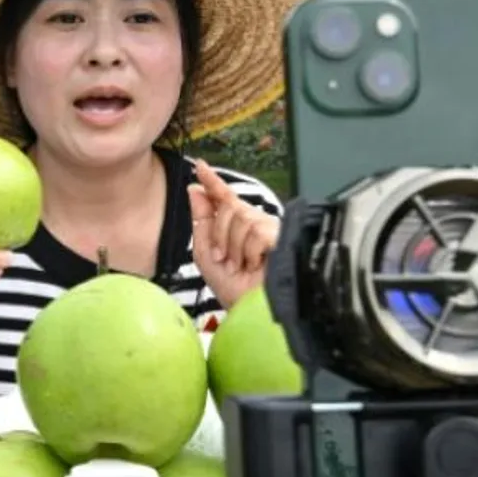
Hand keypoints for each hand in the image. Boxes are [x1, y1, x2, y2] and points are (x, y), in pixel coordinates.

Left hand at [186, 158, 280, 309]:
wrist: (250, 311)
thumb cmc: (233, 290)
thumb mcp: (207, 254)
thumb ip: (201, 221)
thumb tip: (195, 189)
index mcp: (235, 228)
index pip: (224, 198)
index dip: (212, 181)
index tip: (199, 165)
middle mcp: (254, 224)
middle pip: (229, 207)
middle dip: (220, 234)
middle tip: (224, 260)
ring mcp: (270, 229)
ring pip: (241, 217)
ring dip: (233, 246)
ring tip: (241, 266)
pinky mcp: (282, 236)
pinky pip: (256, 230)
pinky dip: (249, 251)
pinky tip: (255, 266)